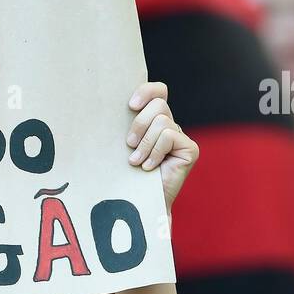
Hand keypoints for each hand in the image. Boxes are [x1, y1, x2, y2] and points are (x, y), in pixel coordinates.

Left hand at [126, 81, 197, 211]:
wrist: (139, 202)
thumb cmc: (124, 174)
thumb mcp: (121, 145)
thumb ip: (122, 125)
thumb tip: (103, 104)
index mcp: (153, 120)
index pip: (158, 91)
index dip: (146, 91)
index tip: (130, 106)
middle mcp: (170, 125)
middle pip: (158, 105)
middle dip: (139, 124)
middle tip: (129, 144)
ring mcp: (181, 137)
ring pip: (162, 122)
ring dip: (145, 144)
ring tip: (136, 161)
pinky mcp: (190, 149)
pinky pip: (169, 136)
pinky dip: (155, 152)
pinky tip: (149, 167)